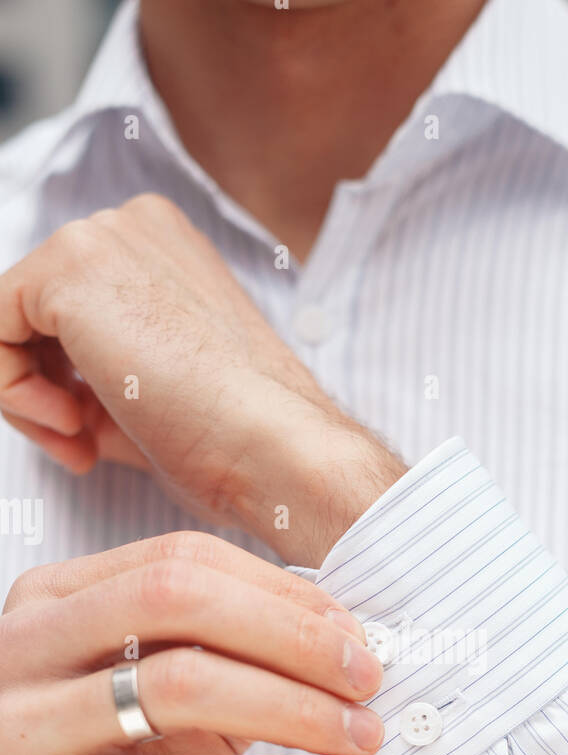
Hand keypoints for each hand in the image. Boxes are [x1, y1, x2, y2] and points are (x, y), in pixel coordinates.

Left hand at [0, 195, 404, 566]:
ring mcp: (101, 237)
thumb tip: (39, 393)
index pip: (72, 308)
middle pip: (33, 309)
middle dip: (42, 387)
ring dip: (25, 395)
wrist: (273, 447)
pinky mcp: (69, 266)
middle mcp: (132, 227)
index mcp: (163, 249)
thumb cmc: (233, 438)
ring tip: (80, 439)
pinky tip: (71, 422)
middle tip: (81, 446)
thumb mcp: (149, 395)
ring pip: (7, 318)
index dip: (66, 380)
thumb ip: (90, 375)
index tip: (92, 436)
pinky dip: (11, 388)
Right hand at [0, 531, 383, 754]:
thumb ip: (212, 666)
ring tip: (361, 737)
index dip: (282, 593)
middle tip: (367, 679)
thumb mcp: (141, 714)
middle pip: (181, 599)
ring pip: (186, 685)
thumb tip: (339, 648)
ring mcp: (23, 730)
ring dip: (298, 709)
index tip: (352, 635)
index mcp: (50, 606)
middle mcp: (23, 651)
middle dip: (294, 634)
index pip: (181, 561)